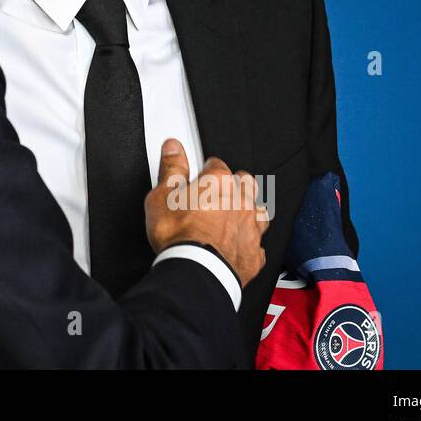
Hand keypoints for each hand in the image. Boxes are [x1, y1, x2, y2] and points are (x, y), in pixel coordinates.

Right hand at [145, 138, 268, 286]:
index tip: (198, 176)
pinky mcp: (254, 254)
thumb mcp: (161, 197)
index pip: (216, 164)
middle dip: (234, 184)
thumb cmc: (179, 236)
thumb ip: (171, 169)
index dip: (205, 169)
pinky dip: (248, 242)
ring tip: (230, 217)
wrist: (194, 271)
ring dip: (247, 211)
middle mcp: (240, 201)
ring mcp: (250, 228)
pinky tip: (236, 245)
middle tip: (215, 194)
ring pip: (259, 210)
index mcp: (218, 182)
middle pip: (245, 182)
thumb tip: (173, 149)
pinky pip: (258, 244)